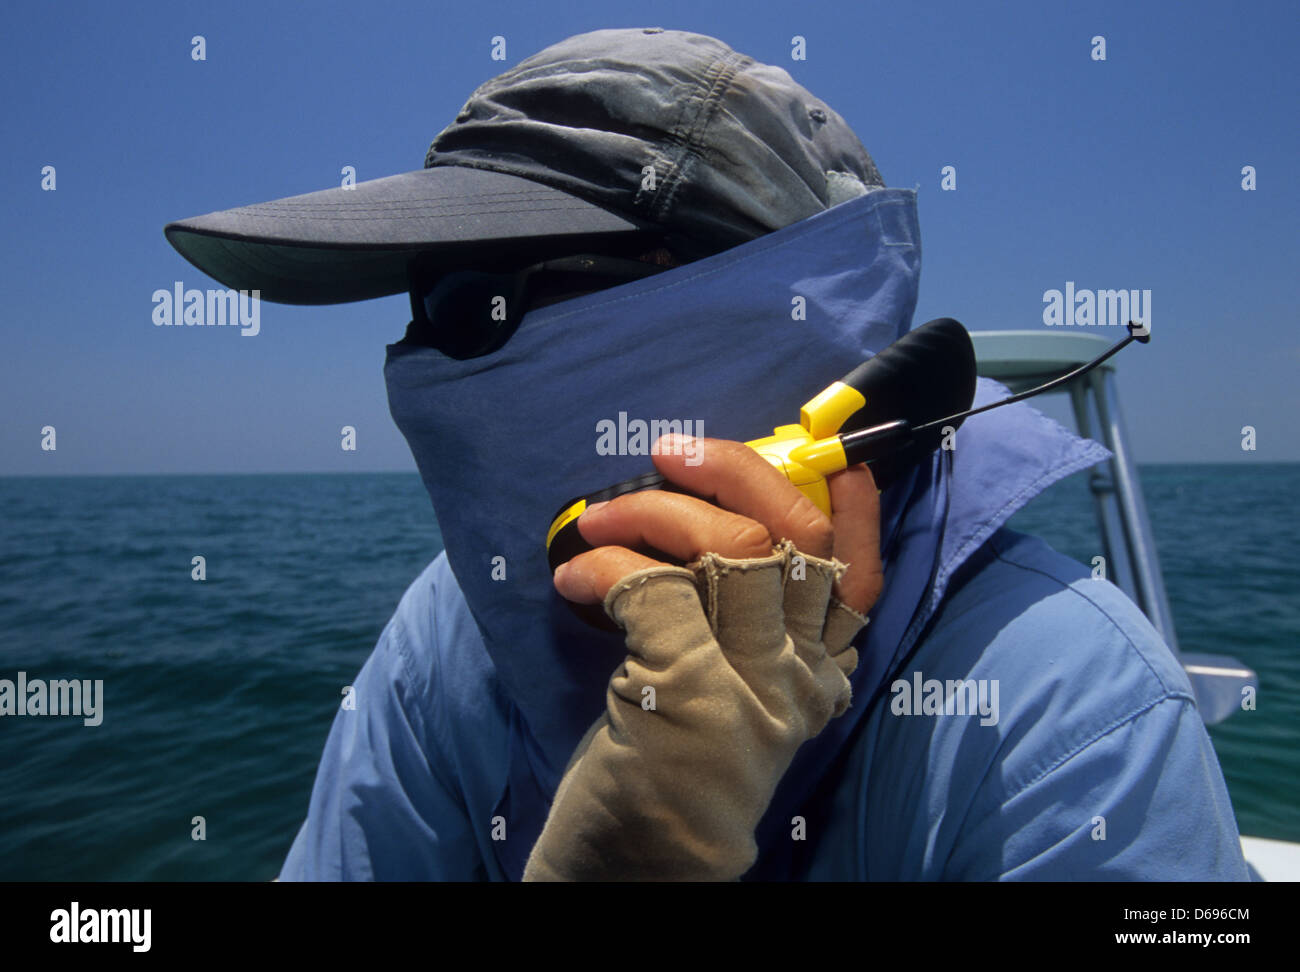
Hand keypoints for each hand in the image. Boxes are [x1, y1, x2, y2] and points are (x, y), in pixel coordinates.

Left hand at [524, 434, 883, 880]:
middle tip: (671, 454)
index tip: (834, 459)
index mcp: (818, 676)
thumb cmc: (672, 764)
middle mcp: (801, 679)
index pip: (862, 576)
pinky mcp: (692, 697)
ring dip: (657, 511)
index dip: (855, 509)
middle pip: (795, 537)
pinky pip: (655, 587)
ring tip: (599, 517)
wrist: (638, 869)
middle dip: (734, 472)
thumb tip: (712, 522)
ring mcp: (752, 688)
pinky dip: (609, 564)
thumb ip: (743, 623)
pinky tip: (575, 578)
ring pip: (732, 549)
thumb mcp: (727, 690)